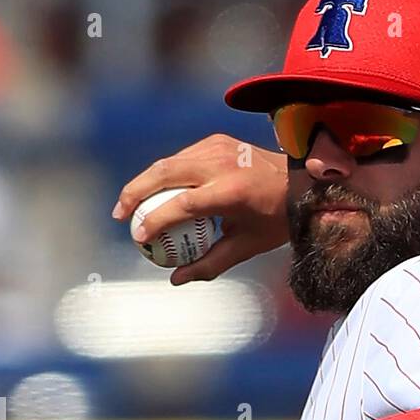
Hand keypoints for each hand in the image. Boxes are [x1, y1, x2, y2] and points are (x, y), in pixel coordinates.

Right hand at [112, 134, 289, 284]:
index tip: (138, 238)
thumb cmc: (274, 221)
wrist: (300, 182)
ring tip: (129, 205)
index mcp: (231, 191)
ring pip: (168, 163)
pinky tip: (153, 193)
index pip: (181, 204)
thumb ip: (209, 263)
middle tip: (119, 217)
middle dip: (134, 194)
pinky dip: (164, 175)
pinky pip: (181, 158)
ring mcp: (217, 147)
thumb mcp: (245, 247)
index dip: (154, 220)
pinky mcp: (215, 141)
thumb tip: (175, 279)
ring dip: (144, 182)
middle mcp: (222, 163)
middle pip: (164, 174)